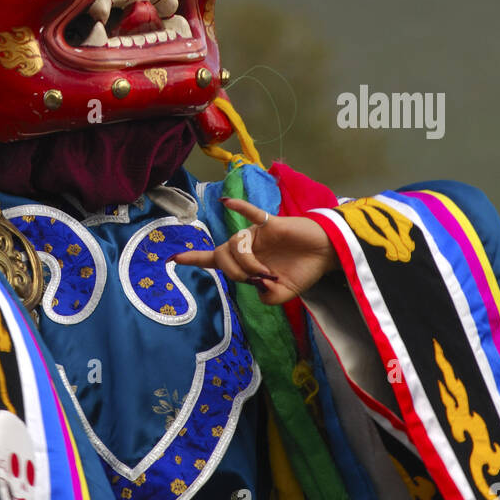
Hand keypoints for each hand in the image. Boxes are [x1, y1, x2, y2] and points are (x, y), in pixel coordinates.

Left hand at [171, 196, 338, 304]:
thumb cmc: (304, 270)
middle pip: (222, 254)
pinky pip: (251, 213)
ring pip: (236, 244)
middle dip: (233, 271)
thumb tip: (255, 286)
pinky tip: (227, 202)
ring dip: (248, 263)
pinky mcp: (270, 223)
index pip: (216, 260)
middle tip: (255, 280)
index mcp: (248, 263)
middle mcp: (248, 246)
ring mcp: (257, 234)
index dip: (195, 259)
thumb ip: (268, 297)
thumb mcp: (285, 294)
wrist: (326, 254)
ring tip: (266, 272)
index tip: (173, 258)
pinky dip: (239, 207)